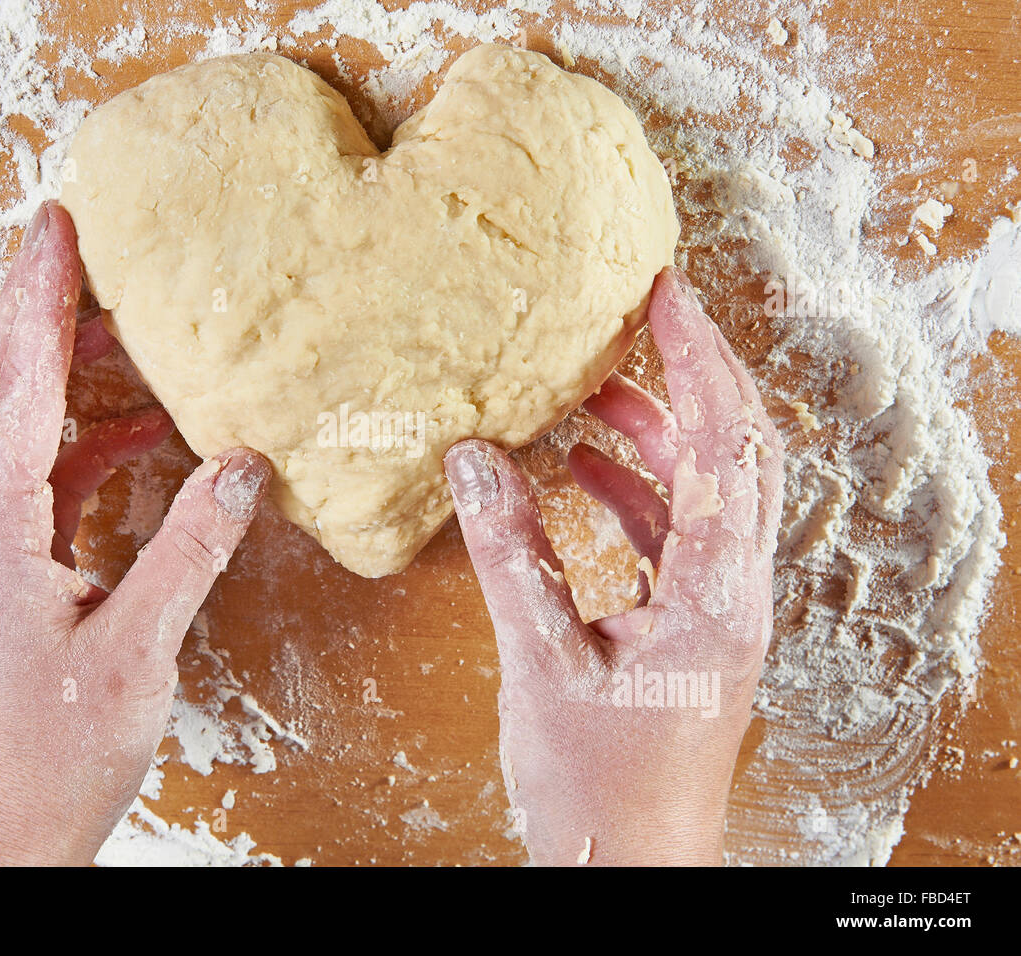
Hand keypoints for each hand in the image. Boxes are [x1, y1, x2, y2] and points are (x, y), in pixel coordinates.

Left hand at [0, 202, 270, 865]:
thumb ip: (192, 548)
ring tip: (123, 320)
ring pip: (18, 424)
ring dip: (64, 368)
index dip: (37, 298)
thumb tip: (244, 464)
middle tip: (78, 241)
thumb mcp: (138, 648)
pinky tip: (148, 431)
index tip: (57, 227)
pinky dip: (93, 440)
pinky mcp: (11, 565)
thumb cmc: (55, 751)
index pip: (15, 385)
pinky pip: (48, 475)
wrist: (6, 825)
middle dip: (35, 307)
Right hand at [443, 267, 783, 865]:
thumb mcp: (540, 661)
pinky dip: (636, 491)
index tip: (665, 294)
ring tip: (595, 389)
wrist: (628, 863)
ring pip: (708, 490)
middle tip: (646, 316)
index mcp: (715, 594)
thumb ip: (509, 553)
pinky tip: (581, 472)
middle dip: (695, 376)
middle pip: (738, 452)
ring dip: (659, 433)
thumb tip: (473, 458)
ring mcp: (719, 609)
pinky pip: (677, 534)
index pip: (722, 445)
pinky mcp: (693, 625)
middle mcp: (735, 592)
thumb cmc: (595, 784)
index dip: (696, 359)